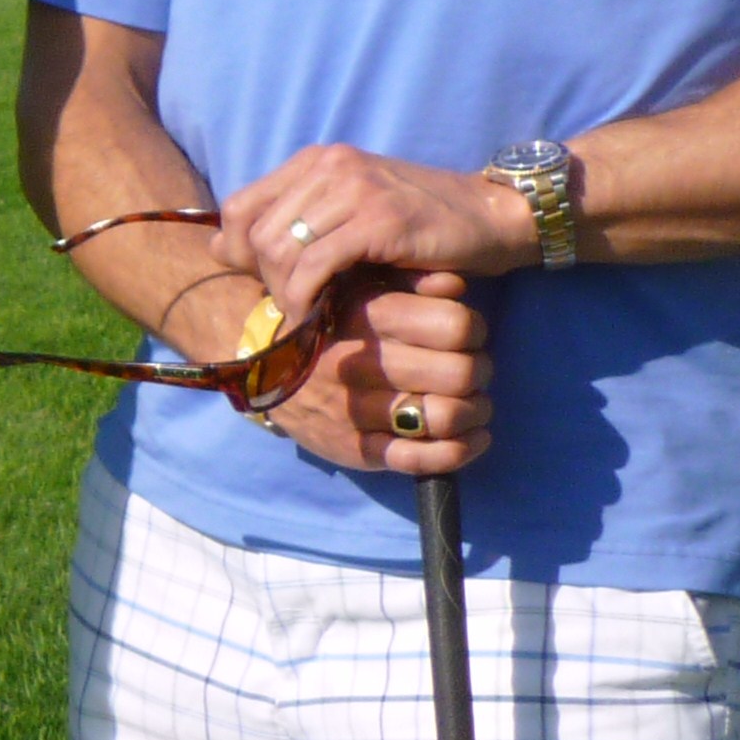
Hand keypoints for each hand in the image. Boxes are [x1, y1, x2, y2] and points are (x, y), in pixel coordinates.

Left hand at [222, 143, 534, 330]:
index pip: (240, 206)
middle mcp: (329, 165)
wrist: (490, 218)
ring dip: (286, 292)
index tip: (259, 282)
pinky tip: (320, 315)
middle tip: (290, 306)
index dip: (238, 250)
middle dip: (263, 279)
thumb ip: (288, 226)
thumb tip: (218, 247)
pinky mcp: (379, 220)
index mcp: (316, 161)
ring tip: (306, 312)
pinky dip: (309, 297)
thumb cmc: (418, 225)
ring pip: (282, 249)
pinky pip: (318, 264)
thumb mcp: (345, 217)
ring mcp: (355, 189)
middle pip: (257, 232)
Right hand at [262, 270, 495, 475]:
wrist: (259, 366)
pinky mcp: (354, 449)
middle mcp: (360, 364)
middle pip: (460, 372)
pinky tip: (473, 438)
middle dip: (480, 371)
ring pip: (446, 417)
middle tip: (475, 370)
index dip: (475, 329)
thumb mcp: (358, 287)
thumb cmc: (328, 323)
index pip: (455, 325)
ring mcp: (355, 411)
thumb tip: (458, 285)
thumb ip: (407, 280)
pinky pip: (419, 459)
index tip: (470, 334)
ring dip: (476, 412)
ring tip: (475, 405)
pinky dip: (460, 451)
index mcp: (366, 317)